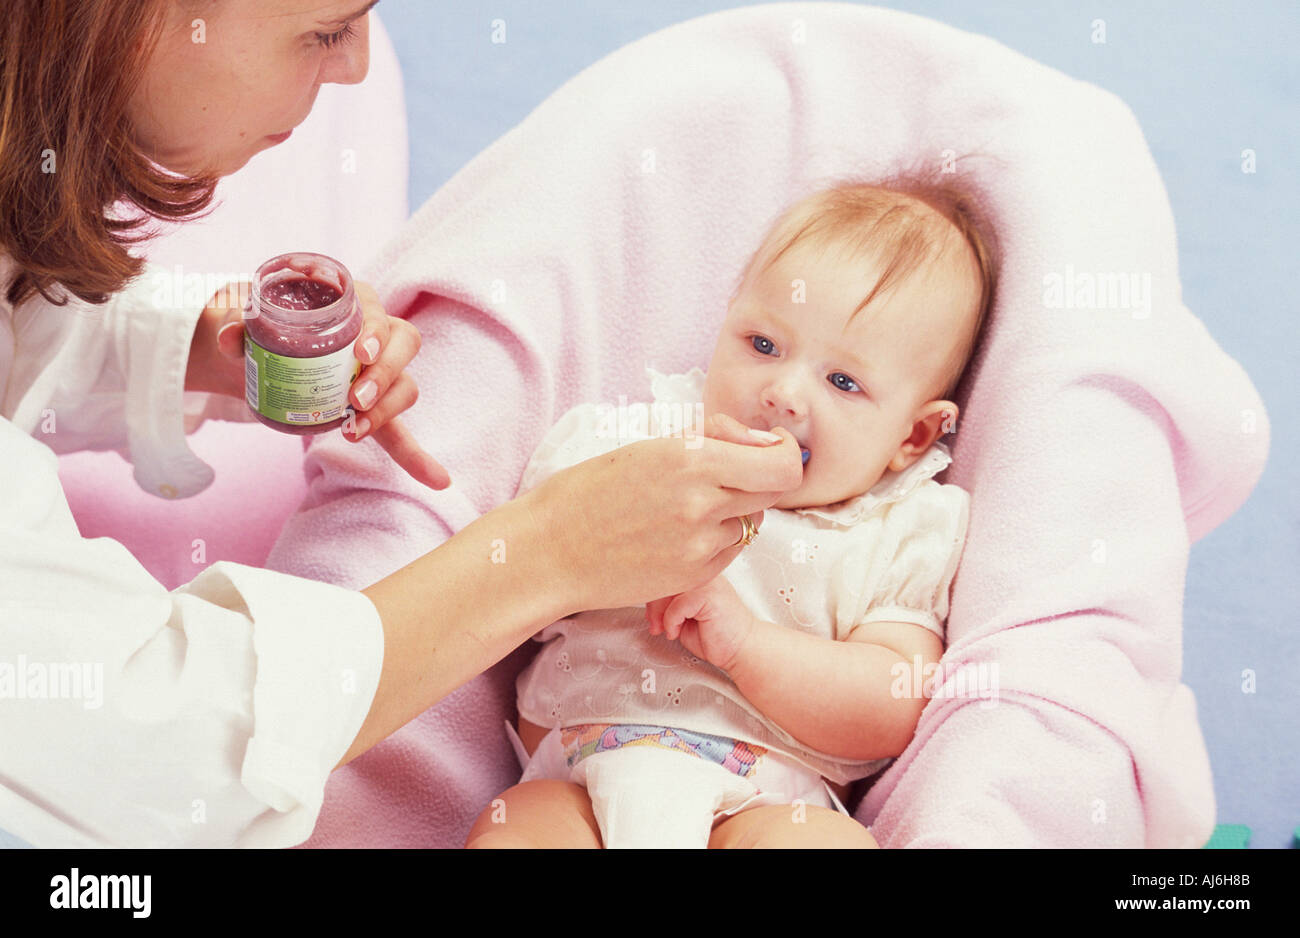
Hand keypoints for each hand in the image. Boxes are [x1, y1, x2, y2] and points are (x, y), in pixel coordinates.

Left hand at [203, 279, 451, 490]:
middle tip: (355, 399)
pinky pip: (400, 432)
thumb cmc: (261, 325)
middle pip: (404, 346)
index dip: (377, 331)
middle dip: (386, 374)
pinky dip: (416, 456)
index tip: (360, 354)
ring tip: (355, 429)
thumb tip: (230, 338)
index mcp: (353, 304)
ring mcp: (377, 373)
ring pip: (404, 386)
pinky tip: (436, 480)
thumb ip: (236, 325)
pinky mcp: (372, 407)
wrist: (259, 351)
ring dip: (388, 409)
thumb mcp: (244, 320)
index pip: (377, 312)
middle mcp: (375, 335)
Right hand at [522, 414, 802, 615]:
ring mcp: (700, 545)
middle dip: (763, 477)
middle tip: (736, 471)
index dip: (785, 453)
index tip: (769, 448)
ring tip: (690, 504)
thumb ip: (712, 438)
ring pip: (751, 522)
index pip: (781, 464)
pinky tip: (679, 530)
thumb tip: (761, 442)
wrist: (550, 550)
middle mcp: (702, 504)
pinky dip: (716, 537)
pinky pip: (728, 550)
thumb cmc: (590, 490)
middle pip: (775, 492)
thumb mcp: (650, 445)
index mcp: (691, 460)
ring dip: (735, 509)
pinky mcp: (693, 576)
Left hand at [645, 575, 758, 672]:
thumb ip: (668, 603)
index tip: (652, 617)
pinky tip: (676, 632)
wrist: (741, 650)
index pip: (665, 571)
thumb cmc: (715, 635)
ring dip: (661, 613)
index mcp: (698, 573)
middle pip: (663, 576)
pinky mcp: (710, 595)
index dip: (652, 593)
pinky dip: (671, 621)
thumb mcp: (684, 616)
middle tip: (654, 626)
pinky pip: (677, 604)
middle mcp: (704, 573)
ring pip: (668, 588)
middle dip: (652, 604)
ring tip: (666, 629)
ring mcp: (708, 582)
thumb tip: (646, 598)